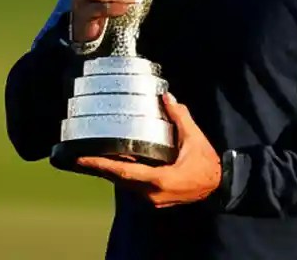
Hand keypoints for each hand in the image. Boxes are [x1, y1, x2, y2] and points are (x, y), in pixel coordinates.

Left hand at [77, 93, 221, 207]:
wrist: (219, 186)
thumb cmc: (206, 164)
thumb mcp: (194, 138)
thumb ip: (180, 117)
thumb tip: (166, 97)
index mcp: (159, 180)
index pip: (123, 172)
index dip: (100, 165)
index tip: (80, 159)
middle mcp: (150, 193)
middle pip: (118, 179)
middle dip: (98, 168)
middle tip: (76, 156)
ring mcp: (151, 199)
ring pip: (124, 184)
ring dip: (109, 171)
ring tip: (89, 157)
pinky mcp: (153, 198)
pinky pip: (132, 185)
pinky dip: (121, 173)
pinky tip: (112, 162)